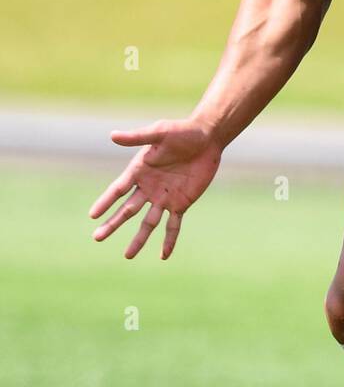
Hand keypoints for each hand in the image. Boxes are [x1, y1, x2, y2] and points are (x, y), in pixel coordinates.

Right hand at [89, 118, 222, 258]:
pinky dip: (169, 240)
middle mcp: (149, 187)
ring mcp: (165, 197)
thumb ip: (137, 137)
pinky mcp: (181, 203)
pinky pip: (173, 225)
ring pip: (148, 222)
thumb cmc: (182, 131)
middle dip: (113, 223)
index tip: (92, 215)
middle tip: (97, 237)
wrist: (207, 138)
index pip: (118, 190)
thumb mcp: (158, 132)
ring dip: (138, 239)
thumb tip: (112, 136)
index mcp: (139, 171)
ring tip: (127, 255)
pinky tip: (163, 255)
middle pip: (128, 210)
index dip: (105, 202)